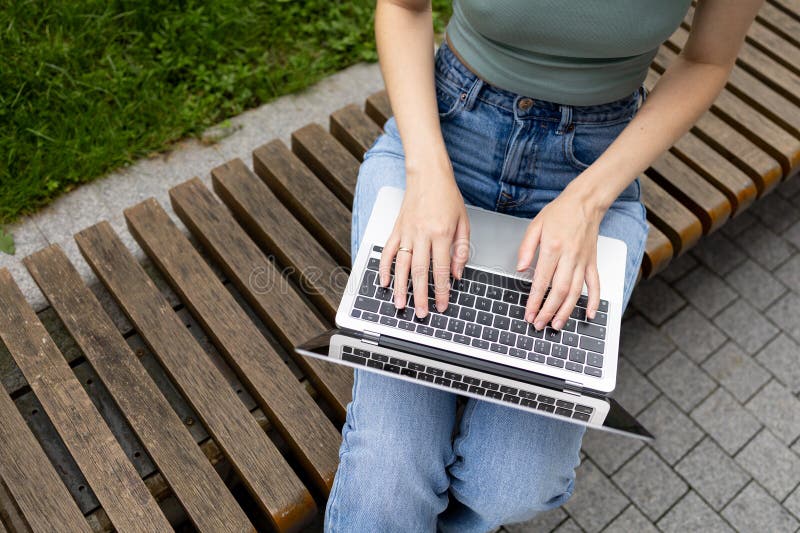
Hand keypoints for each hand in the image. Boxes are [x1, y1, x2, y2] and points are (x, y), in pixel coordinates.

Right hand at [379, 165, 469, 317]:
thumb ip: (461, 250)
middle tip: (421, 313)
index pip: (441, 269)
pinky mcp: (396, 229)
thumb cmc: (447, 196)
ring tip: (401, 305)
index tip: (442, 305)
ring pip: (401, 265)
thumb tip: (456, 274)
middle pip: (419, 272)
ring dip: (401, 288)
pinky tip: (385, 282)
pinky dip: (384, 268)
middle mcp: (422, 234)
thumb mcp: (463, 222)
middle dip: (420, 296)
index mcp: (441, 233)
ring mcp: (406, 232)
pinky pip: (388, 251)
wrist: (427, 174)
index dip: (442, 290)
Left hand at [516, 185, 605, 330]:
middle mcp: (570, 257)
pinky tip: (588, 314)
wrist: (585, 202)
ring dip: (566, 311)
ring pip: (575, 292)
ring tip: (557, 325)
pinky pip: (595, 285)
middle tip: (539, 324)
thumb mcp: (535, 225)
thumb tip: (520, 268)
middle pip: (559, 291)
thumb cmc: (560, 212)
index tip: (529, 313)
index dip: (535, 301)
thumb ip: (526, 248)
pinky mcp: (592, 262)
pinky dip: (593, 301)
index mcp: (553, 248)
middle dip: (548, 311)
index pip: (542, 281)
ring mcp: (583, 261)